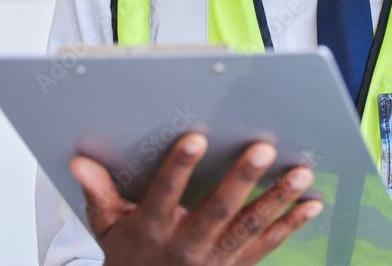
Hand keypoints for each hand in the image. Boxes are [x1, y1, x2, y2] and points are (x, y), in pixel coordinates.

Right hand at [71, 133, 321, 265]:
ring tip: (300, 173)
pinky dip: (291, 225)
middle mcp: (186, 246)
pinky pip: (267, 246)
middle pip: (218, 210)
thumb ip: (98, 193)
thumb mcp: (106, 228)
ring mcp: (215, 259)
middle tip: (263, 148)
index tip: (195, 138)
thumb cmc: (128, 260)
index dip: (179, 167)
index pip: (165, 194)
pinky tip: (311, 204)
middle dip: (242, 179)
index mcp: (152, 229)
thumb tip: (80, 161)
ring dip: (277, 199)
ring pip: (250, 226)